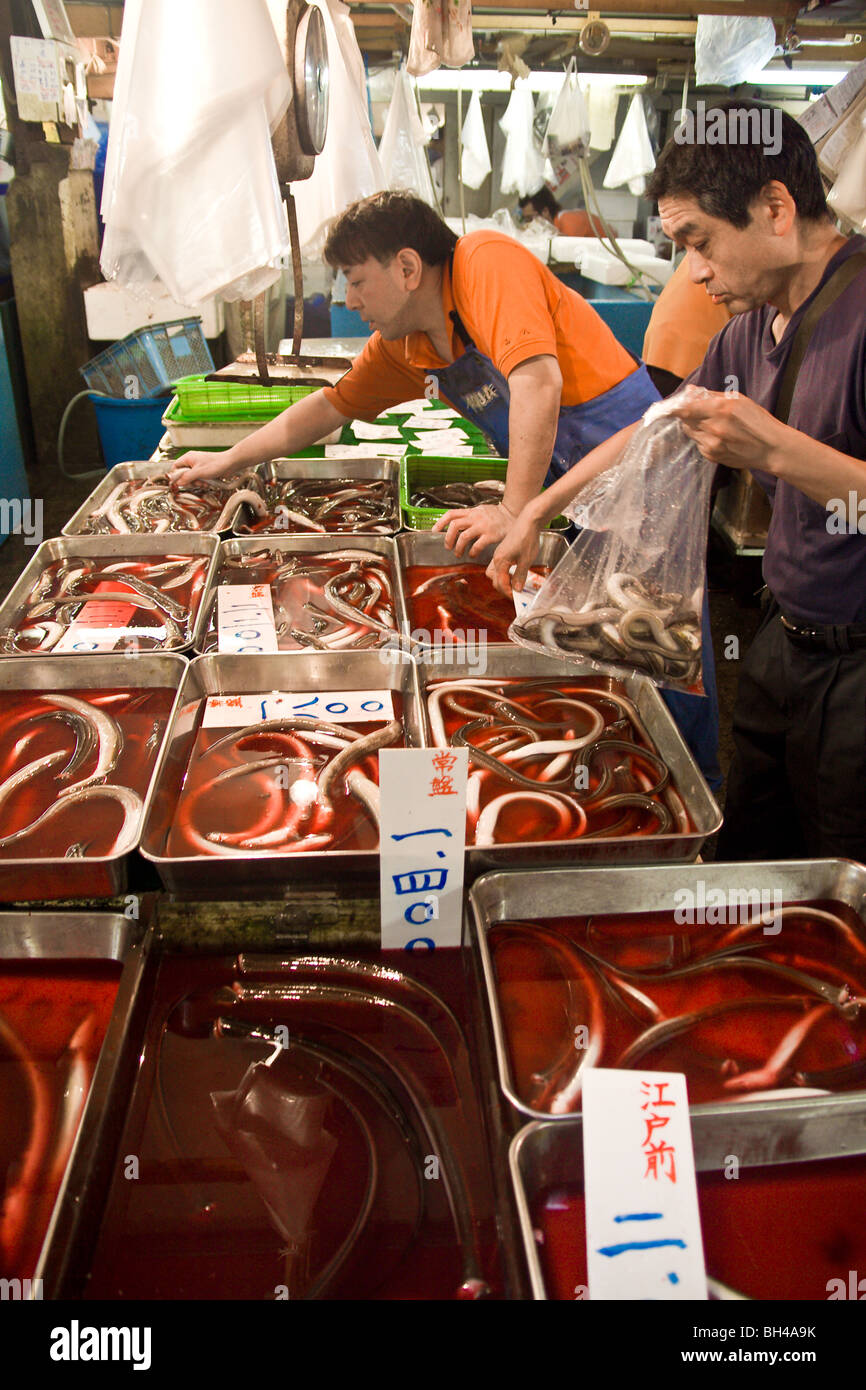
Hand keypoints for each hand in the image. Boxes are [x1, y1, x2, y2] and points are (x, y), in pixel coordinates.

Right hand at [167, 450, 237, 483]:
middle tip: (195, 483)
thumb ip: (186, 478)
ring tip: (203, 483)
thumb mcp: (198, 472)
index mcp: (188, 458)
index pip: (175, 467)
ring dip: (197, 483)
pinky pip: (199, 478)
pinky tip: (207, 483)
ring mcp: (198, 466)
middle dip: (189, 481)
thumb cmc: (216, 464)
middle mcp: (192, 461)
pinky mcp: (204, 470)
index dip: (176, 476)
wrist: (230, 463)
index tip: (180, 483)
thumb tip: (178, 483)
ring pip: (191, 477)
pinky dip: (202, 482)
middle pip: (183, 474)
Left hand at [431, 502, 514, 557]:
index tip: (434, 531)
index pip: (451, 514)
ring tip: (458, 554)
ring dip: (458, 547)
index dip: (440, 523)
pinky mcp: (491, 534)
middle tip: (448, 547)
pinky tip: (472, 554)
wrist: (514, 514)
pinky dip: (472, 551)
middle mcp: (475, 517)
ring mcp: (483, 526)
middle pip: (454, 525)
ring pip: (463, 536)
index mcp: (471, 512)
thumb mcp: (481, 511)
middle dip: (448, 538)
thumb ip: (470, 517)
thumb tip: (456, 525)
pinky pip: (477, 545)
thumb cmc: (497, 515)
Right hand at [486, 510, 542, 596]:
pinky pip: (499, 565)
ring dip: (502, 580)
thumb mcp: (526, 560)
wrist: (529, 520)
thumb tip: (516, 589)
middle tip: (515, 593)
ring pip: (494, 572)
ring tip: (514, 584)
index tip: (516, 598)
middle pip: (494, 579)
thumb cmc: (527, 538)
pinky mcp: (503, 550)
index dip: (508, 593)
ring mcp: (499, 554)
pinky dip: (504, 572)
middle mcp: (496, 558)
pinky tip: (514, 572)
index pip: (500, 583)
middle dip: (503, 588)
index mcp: (500, 561)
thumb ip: (520, 576)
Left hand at [666, 390, 784, 471]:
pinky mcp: (712, 456)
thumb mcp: (739, 400)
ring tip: (713, 424)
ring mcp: (712, 444)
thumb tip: (690, 390)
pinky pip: (699, 444)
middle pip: (685, 421)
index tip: (667, 407)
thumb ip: (712, 395)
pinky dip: (703, 438)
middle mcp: (713, 428)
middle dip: (686, 415)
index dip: (673, 408)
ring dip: (695, 426)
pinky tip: (718, 436)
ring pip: (690, 432)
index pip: (685, 409)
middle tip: (695, 411)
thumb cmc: (758, 421)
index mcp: (720, 410)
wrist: (771, 449)